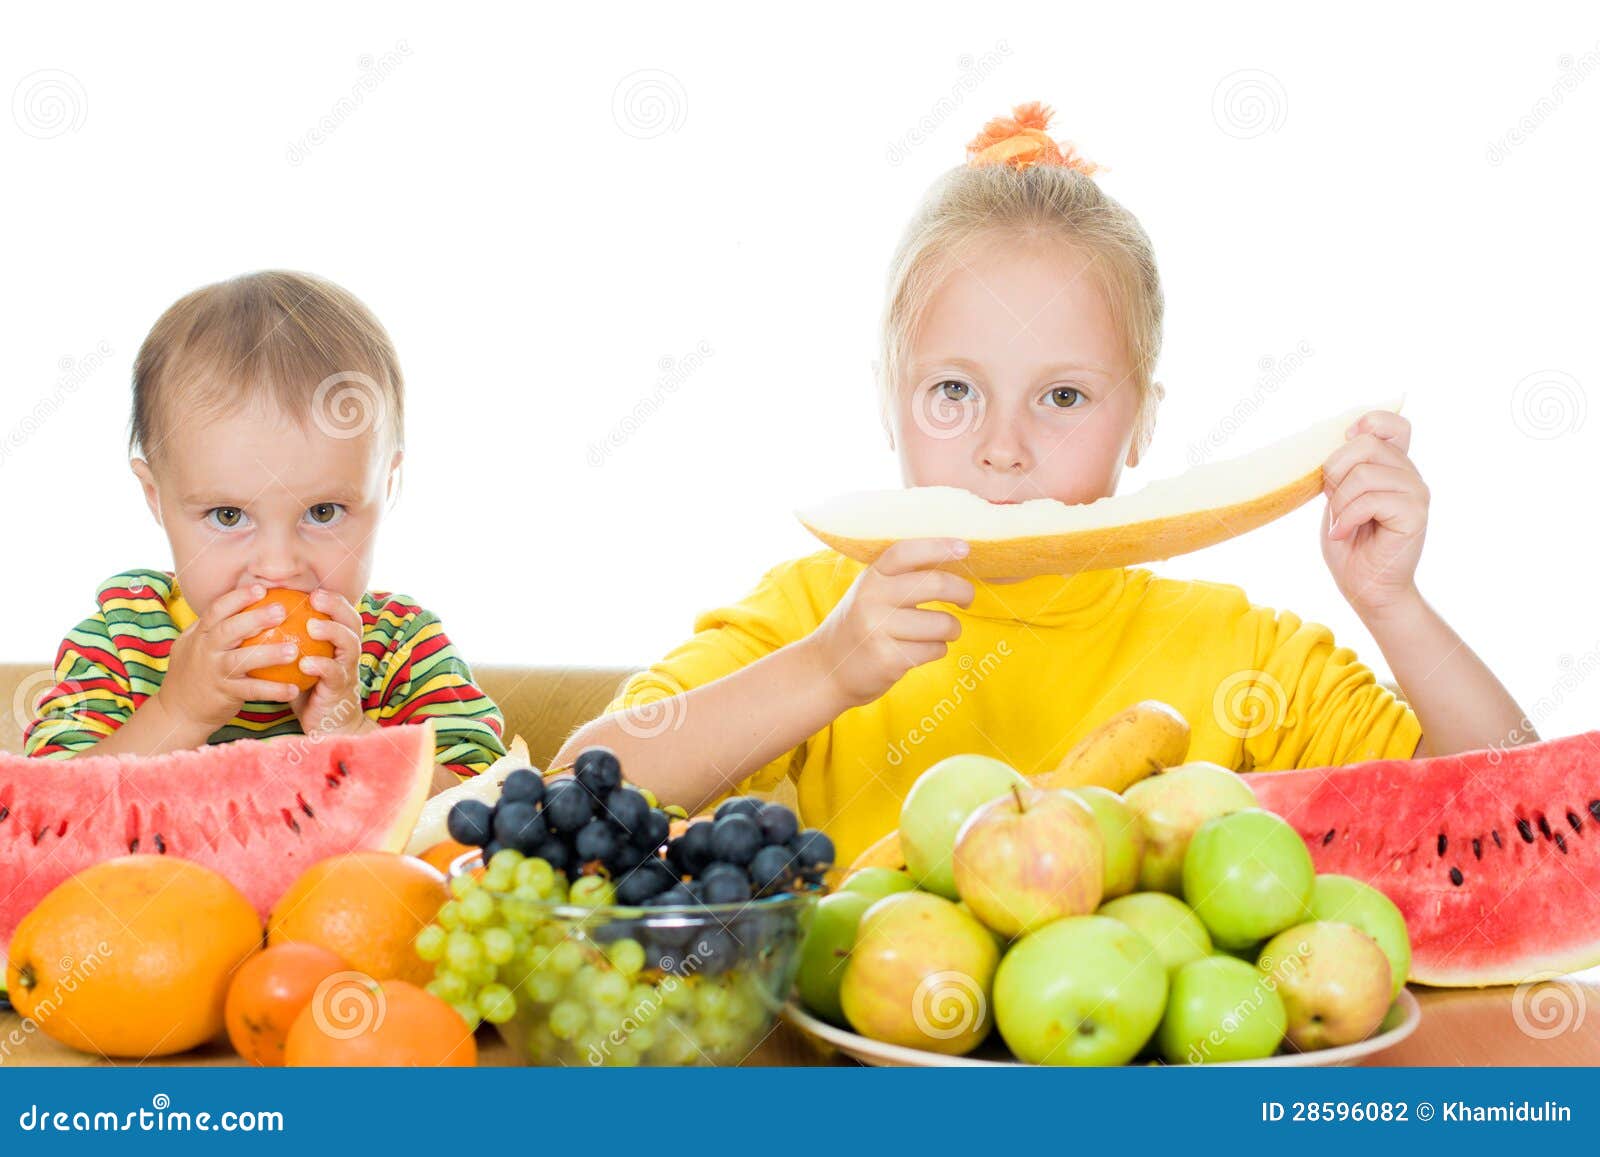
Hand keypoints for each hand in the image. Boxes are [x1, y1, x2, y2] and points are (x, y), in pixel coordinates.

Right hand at [156, 583, 301, 734]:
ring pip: (241, 660)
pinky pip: (252, 691)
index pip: (216, 610)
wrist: (177, 712)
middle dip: (255, 617)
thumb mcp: (196, 645)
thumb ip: (216, 628)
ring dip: (269, 654)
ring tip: (295, 650)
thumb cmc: (196, 673)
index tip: (261, 588)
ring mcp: (213, 672)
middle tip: (282, 610)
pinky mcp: (224, 694)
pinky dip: (274, 690)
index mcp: (199, 635)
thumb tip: (250, 605)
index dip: (238, 597)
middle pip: (229, 629)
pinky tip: (294, 689)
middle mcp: (204, 650)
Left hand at [289, 588, 373, 737]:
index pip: (343, 614)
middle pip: (353, 623)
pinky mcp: (342, 691)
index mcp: (341, 645)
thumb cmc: (308, 692)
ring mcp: (349, 672)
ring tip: (313, 625)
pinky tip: (305, 663)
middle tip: (315, 598)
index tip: (311, 589)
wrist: (328, 727)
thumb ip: (291, 643)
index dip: (332, 599)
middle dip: (337, 607)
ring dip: (333, 632)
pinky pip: (335, 675)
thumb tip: (263, 618)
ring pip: (350, 646)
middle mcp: (350, 655)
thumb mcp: (300, 663)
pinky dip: (322, 666)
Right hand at [811, 539, 974, 706]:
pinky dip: (936, 650)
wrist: (825, 669)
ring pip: (943, 623)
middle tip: (967, 599)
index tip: (964, 547)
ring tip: (940, 632)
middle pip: (936, 584)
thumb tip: (952, 559)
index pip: (906, 552)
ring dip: (952, 629)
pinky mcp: (888, 659)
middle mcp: (872, 599)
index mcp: (871, 577)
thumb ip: (901, 577)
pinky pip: (935, 649)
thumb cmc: (859, 626)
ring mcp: (879, 630)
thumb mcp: (870, 592)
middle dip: (963, 591)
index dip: (938, 546)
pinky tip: (918, 650)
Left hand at [1320, 410, 1428, 618]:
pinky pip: (1369, 500)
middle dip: (1334, 473)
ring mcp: (1416, 493)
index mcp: (1393, 465)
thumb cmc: (1349, 541)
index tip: (1345, 446)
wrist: (1364, 585)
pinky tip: (1343, 533)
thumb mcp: (1339, 495)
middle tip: (1334, 503)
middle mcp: (1409, 474)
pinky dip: (1346, 518)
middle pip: (1365, 445)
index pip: (1392, 423)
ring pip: (1363, 474)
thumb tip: (1342, 437)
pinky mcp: (1415, 514)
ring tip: (1341, 522)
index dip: (1366, 424)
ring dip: (1339, 503)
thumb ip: (1346, 467)